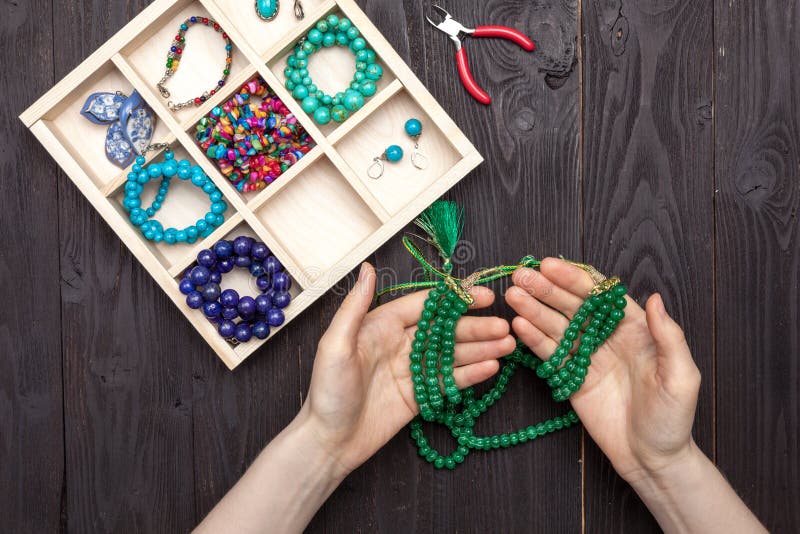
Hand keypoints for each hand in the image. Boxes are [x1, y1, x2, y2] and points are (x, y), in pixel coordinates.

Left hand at [300, 262, 515, 475]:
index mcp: (382, 325)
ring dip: (481, 349)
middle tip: (504, 327)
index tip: (484, 297)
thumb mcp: (335, 344)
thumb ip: (355, 306)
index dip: (456, 300)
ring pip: (452, 354)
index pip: (426, 305)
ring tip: (508, 345)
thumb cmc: (327, 391)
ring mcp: (412, 370)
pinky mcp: (419, 395)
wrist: (328, 441)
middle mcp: (400, 343)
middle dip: (476, 327)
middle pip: (445, 330)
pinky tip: (491, 368)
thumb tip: (369, 268)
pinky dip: (471, 374)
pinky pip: (449, 381)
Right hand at [504, 258, 700, 482]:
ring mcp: (587, 357)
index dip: (574, 278)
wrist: (652, 459)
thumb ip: (669, 337)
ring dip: (534, 310)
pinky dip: (533, 340)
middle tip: (521, 277)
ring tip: (512, 297)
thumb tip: (654, 298)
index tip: (550, 266)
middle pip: (572, 306)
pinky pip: (551, 355)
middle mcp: (607, 337)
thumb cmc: (673, 419)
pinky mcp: (572, 379)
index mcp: (634, 328)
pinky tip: (518, 326)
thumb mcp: (681, 377)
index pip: (600, 295)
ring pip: (556, 327)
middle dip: (546, 290)